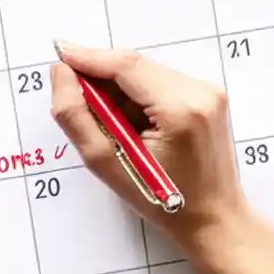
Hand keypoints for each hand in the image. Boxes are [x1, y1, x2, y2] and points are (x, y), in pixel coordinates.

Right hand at [50, 43, 255, 259]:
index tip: (59, 53)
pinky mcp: (208, 95)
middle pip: (135, 65)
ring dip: (119, 87)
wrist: (214, 220)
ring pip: (146, 72)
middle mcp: (200, 91)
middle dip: (101, 75)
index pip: (125, 66)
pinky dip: (138, 94)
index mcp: (180, 108)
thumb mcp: (107, 165)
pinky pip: (160, 81)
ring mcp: (208, 91)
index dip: (88, 57)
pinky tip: (132, 124)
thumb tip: (61, 74)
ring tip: (111, 124)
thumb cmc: (163, 202)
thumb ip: (76, 116)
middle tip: (75, 96)